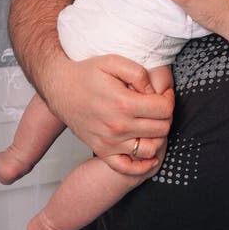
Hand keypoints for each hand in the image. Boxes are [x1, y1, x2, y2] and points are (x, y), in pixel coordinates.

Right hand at [44, 53, 173, 175]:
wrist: (59, 87)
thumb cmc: (86, 73)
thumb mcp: (113, 61)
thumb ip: (138, 73)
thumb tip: (154, 91)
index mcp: (123, 103)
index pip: (164, 109)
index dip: (169, 99)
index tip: (164, 94)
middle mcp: (118, 126)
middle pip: (161, 129)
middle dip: (166, 116)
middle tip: (159, 107)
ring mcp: (110, 142)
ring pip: (150, 149)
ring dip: (158, 137)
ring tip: (153, 124)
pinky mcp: (102, 150)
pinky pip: (128, 168)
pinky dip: (143, 165)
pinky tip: (149, 154)